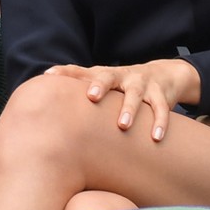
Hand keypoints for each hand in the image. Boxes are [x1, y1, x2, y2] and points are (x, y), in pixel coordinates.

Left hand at [44, 58, 200, 141]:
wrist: (164, 74)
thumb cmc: (122, 84)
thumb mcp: (103, 83)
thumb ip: (79, 88)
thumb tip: (45, 96)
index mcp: (103, 75)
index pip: (80, 71)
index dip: (65, 72)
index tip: (48, 76)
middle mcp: (121, 76)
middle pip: (108, 76)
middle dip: (100, 85)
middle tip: (91, 97)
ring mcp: (141, 83)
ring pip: (135, 94)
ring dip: (129, 109)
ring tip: (123, 125)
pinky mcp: (160, 93)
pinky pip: (161, 108)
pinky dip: (160, 122)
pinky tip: (156, 138)